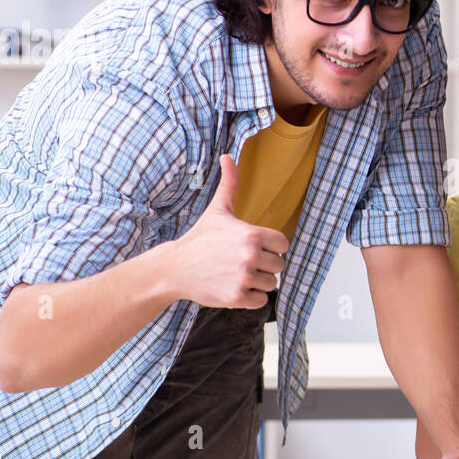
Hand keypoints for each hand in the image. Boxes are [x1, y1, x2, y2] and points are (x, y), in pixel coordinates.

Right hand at [169, 154, 288, 307]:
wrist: (174, 268)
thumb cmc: (200, 239)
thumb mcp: (218, 209)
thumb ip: (230, 183)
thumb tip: (228, 156)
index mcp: (251, 234)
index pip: (283, 244)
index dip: (271, 246)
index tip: (254, 246)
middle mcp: (250, 256)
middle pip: (279, 266)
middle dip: (264, 265)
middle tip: (242, 261)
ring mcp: (243, 277)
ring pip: (271, 284)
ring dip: (258, 282)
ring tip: (237, 273)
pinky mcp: (236, 297)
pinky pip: (261, 301)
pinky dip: (251, 297)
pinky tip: (234, 286)